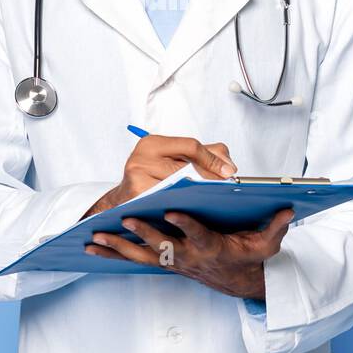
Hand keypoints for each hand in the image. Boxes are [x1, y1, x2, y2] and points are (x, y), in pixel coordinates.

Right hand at [82, 135, 236, 218]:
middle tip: (226, 187)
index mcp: (151, 143)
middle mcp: (140, 158)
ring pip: (179, 187)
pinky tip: (197, 209)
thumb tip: (228, 167)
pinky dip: (184, 206)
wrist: (122, 202)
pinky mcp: (137, 199)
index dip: (213, 159)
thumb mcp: (176, 158)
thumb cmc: (154, 178)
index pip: (190, 146)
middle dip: (209, 178)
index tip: (230, 171)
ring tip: (214, 198)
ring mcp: (136, 180)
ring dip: (199, 194)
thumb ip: (206, 154)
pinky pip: (168, 203)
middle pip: (186, 168)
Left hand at [84, 208, 295, 299]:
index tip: (172, 210)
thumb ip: (276, 226)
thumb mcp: (267, 244)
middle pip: (164, 245)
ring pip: (142, 255)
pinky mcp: (163, 262)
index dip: (185, 224)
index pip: (198, 234)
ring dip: (118, 247)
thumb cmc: (249, 257)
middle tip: (126, 219)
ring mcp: (174, 261)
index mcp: (213, 247)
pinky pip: (135, 258)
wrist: (237, 280)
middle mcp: (190, 256)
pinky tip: (94, 246)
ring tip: (95, 238)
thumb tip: (288, 210)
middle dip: (144, 233)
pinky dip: (114, 253)